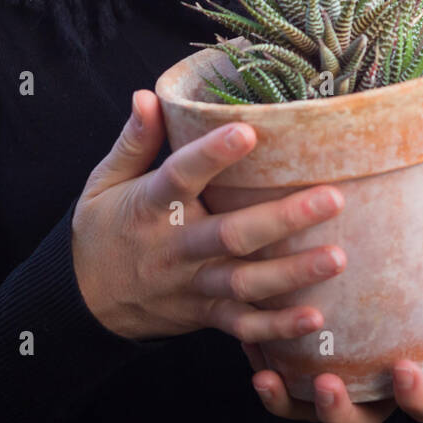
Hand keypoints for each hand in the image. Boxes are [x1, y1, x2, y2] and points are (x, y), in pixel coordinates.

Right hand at [71, 89, 347, 341]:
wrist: (84, 303)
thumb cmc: (104, 228)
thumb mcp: (105, 181)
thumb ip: (134, 141)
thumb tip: (148, 95)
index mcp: (149, 207)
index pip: (181, 175)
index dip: (212, 154)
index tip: (248, 130)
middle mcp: (175, 248)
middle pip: (231, 236)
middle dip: (283, 220)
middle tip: (333, 198)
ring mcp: (192, 286)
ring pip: (246, 283)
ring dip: (293, 273)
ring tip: (338, 257)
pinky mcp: (204, 316)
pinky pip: (243, 327)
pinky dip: (278, 328)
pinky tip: (315, 317)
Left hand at [242, 285, 422, 422]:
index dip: (416, 396)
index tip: (404, 370)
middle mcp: (382, 396)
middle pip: (358, 422)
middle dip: (339, 410)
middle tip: (326, 384)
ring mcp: (348, 384)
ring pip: (313, 408)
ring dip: (288, 398)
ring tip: (266, 375)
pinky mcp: (316, 365)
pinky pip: (286, 380)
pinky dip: (267, 366)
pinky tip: (249, 344)